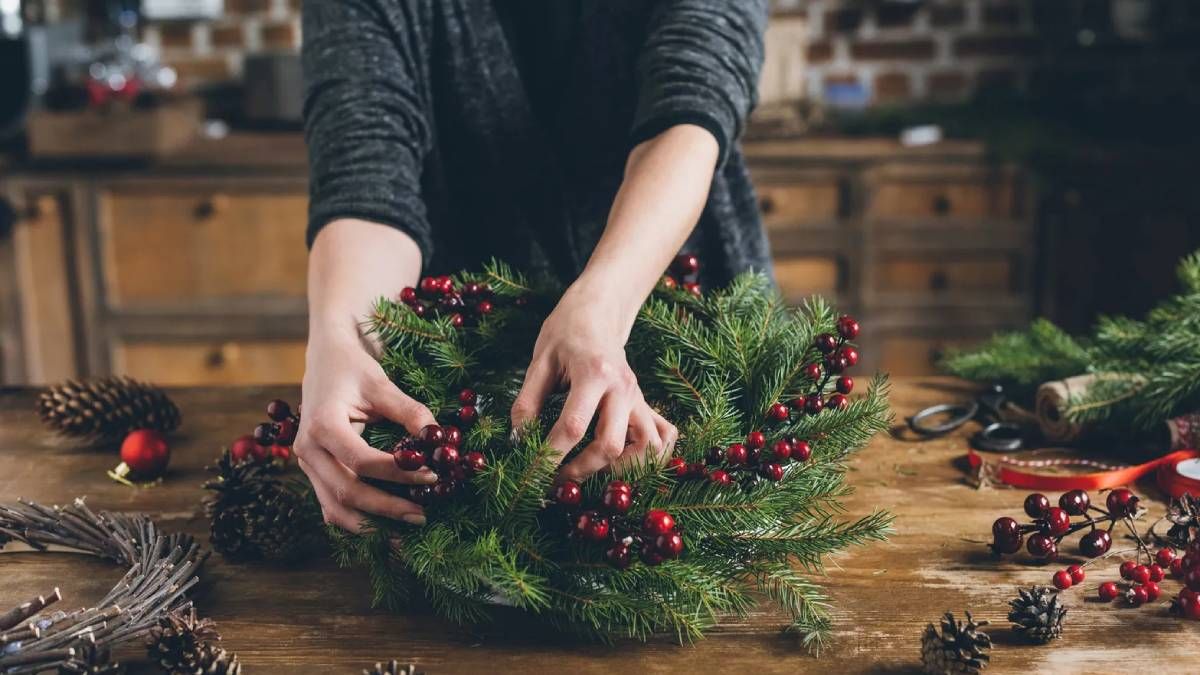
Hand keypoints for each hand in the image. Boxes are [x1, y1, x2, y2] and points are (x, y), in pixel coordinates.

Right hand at [295, 329, 438, 530]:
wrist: (324, 360)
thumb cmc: (353, 369)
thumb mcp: (382, 384)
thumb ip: (410, 411)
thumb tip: (439, 439)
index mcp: (322, 424)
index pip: (361, 461)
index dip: (397, 473)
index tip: (431, 476)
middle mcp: (308, 449)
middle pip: (345, 491)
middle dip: (386, 508)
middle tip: (423, 515)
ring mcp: (306, 464)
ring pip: (334, 507)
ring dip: (370, 524)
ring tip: (405, 537)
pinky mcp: (314, 472)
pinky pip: (331, 505)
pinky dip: (356, 520)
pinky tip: (383, 528)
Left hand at [511, 281, 676, 480]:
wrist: (598, 311)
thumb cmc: (566, 333)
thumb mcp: (540, 361)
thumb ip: (528, 402)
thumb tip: (519, 440)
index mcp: (594, 373)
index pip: (572, 426)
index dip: (550, 455)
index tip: (533, 473)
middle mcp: (623, 388)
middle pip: (611, 444)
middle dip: (583, 469)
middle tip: (558, 479)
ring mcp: (639, 397)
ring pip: (646, 448)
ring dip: (621, 469)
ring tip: (592, 471)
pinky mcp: (647, 403)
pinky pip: (664, 437)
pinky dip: (651, 457)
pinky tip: (625, 463)